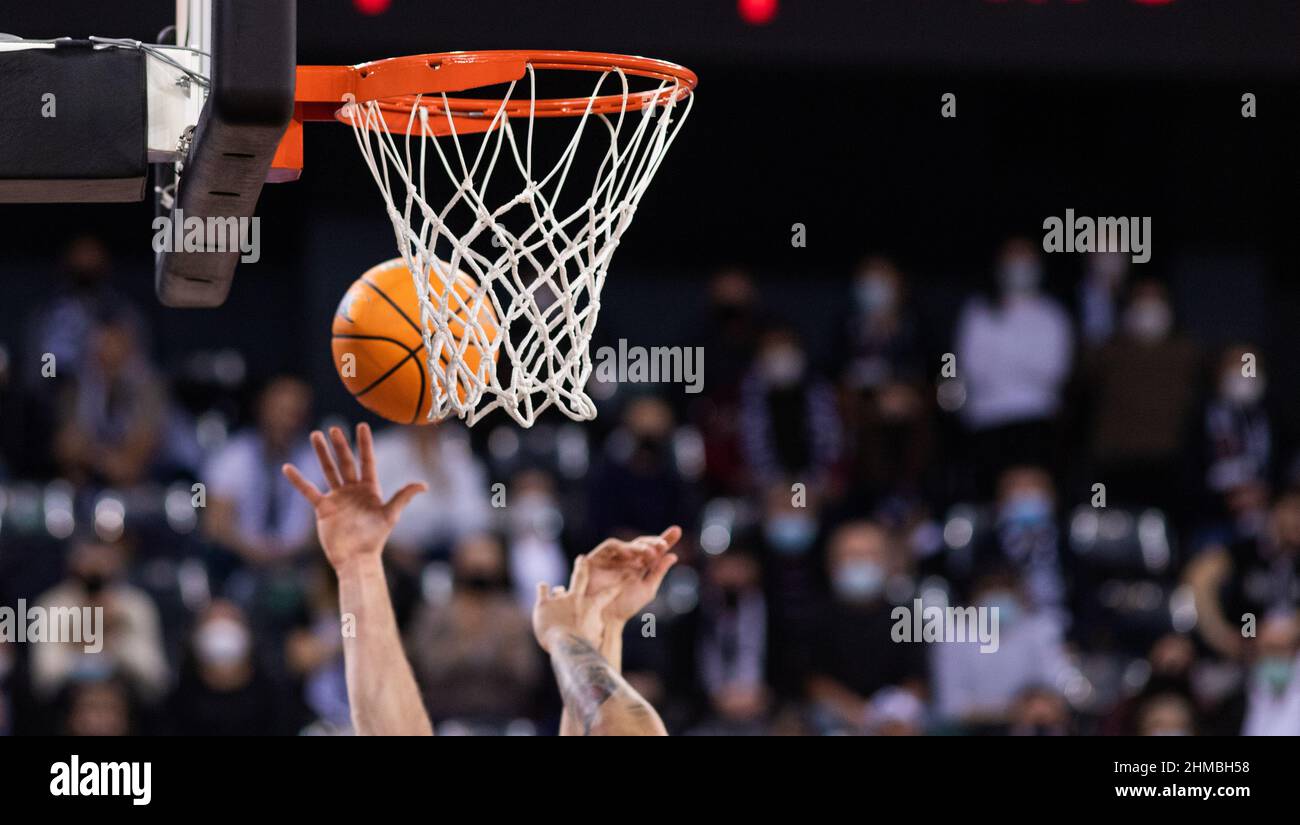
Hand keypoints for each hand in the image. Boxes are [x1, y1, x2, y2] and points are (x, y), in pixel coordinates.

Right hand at [281, 423, 426, 572]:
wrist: (356, 558)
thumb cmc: (375, 539)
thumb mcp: (391, 515)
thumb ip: (403, 496)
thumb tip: (424, 485)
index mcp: (370, 489)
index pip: (367, 461)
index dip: (364, 444)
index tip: (361, 426)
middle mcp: (353, 490)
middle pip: (346, 462)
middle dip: (340, 445)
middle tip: (334, 428)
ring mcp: (338, 497)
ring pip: (329, 470)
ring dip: (322, 454)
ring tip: (315, 435)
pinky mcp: (323, 508)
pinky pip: (308, 491)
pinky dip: (298, 480)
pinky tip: (288, 468)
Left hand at [532, 555, 619, 652]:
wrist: (568, 645)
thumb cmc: (586, 646)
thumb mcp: (600, 638)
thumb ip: (599, 630)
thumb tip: (605, 635)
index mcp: (591, 607)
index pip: (606, 594)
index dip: (614, 587)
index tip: (622, 579)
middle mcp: (576, 599)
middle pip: (580, 578)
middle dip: (582, 567)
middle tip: (582, 558)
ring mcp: (560, 600)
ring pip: (560, 589)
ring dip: (558, 589)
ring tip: (557, 588)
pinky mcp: (544, 604)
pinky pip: (543, 591)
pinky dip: (543, 588)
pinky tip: (542, 585)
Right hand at [583, 526, 681, 625]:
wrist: (603, 619)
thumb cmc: (625, 607)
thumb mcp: (647, 589)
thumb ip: (658, 572)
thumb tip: (673, 556)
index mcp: (640, 566)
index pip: (654, 550)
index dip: (666, 539)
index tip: (677, 531)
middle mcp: (627, 559)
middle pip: (642, 543)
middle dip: (654, 541)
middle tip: (663, 545)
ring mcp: (612, 558)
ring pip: (627, 544)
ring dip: (639, 546)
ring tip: (651, 553)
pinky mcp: (598, 557)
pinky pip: (610, 546)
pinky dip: (621, 547)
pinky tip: (630, 554)